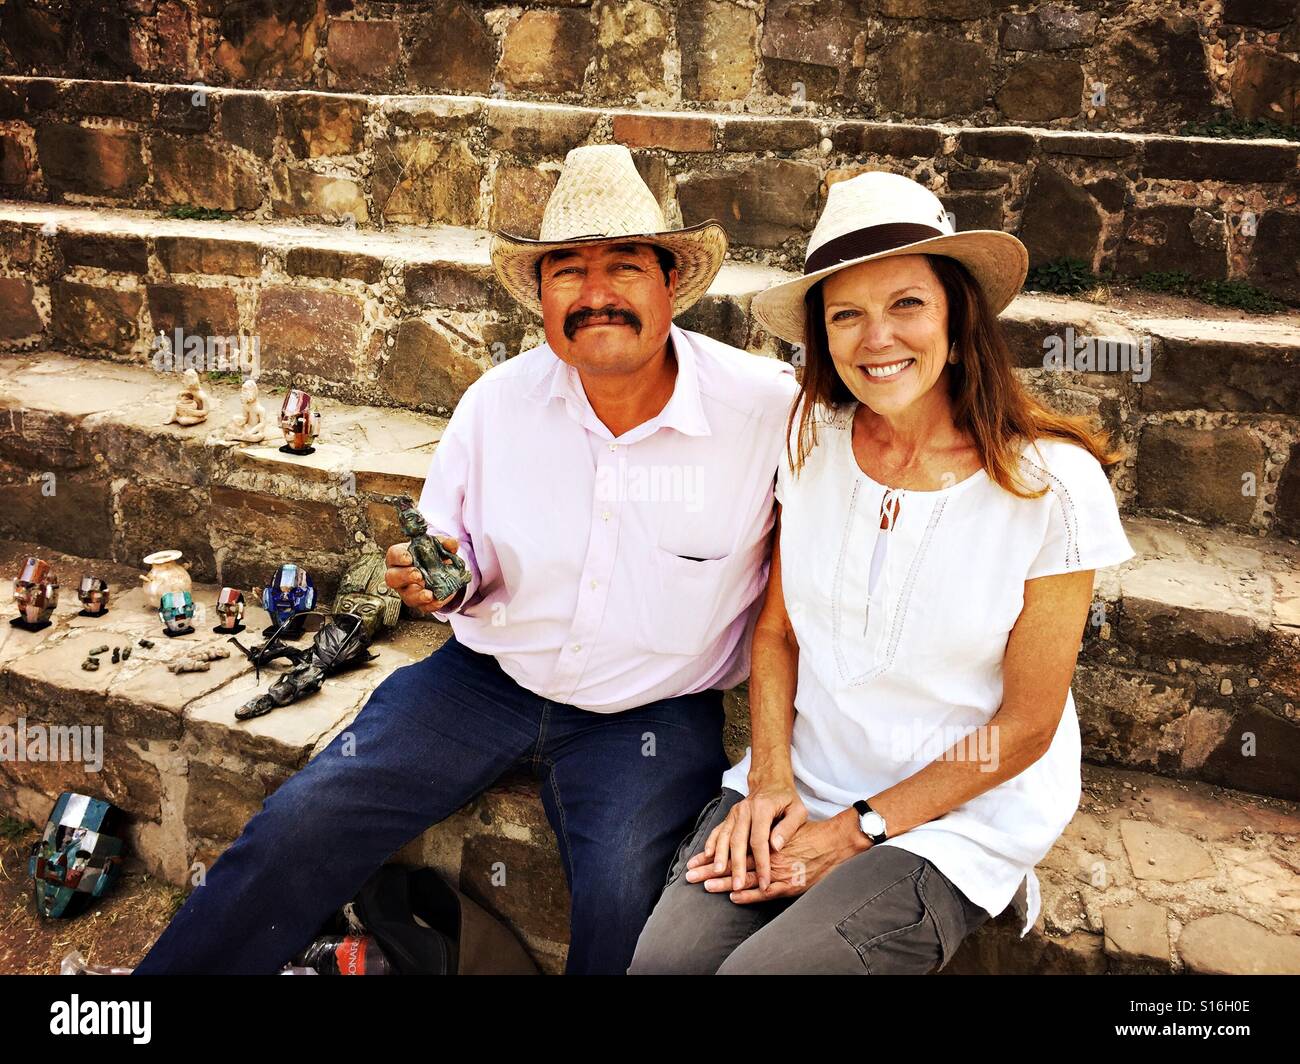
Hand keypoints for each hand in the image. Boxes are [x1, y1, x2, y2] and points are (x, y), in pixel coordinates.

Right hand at [384, 539, 460, 614]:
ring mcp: (408, 591)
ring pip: (406, 596)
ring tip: (428, 594)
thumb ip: (444, 542)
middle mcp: (399, 575)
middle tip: (418, 575)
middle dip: (404, 577)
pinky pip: (422, 607)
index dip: (399, 557)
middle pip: (392, 578)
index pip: (393, 556)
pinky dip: (431, 605)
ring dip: (417, 595)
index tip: (409, 558)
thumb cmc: (431, 554)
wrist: (441, 570)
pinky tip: (438, 601)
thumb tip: (451, 543)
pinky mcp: (419, 602)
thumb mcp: (438, 545)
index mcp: (400, 558)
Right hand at [684, 778, 807, 891]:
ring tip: (717, 873)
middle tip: (738, 885)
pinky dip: (711, 842)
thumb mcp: (798, 810)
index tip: (765, 882)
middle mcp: (745, 810)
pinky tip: (706, 855)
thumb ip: (788, 828)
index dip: (762, 863)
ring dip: (720, 855)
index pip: (760, 841)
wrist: (771, 781)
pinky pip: (718, 830)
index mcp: (763, 809)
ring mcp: (735, 812)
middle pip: (738, 841)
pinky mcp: (729, 815)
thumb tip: (776, 847)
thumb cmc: (787, 799)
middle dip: (737, 865)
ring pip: (725, 836)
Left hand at [693, 812, 864, 904]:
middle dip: (710, 871)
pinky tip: (734, 897)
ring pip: (746, 879)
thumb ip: (764, 836)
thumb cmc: (807, 835)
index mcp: (762, 842)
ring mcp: (777, 873)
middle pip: (733, 865)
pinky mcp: (788, 885)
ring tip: (706, 886)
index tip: (695, 862)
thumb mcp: (780, 828)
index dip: (712, 858)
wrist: (832, 844)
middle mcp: (766, 857)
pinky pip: (765, 892)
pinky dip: (749, 895)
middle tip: (690, 877)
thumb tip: (741, 840)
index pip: (731, 851)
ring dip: (725, 883)